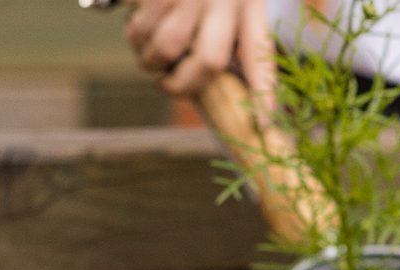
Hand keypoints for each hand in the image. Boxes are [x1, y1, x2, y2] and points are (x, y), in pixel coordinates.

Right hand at [123, 0, 273, 97]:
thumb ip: (232, 27)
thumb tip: (222, 81)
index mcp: (250, 2)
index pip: (261, 54)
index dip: (264, 93)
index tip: (265, 127)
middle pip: (211, 63)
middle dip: (185, 88)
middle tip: (169, 87)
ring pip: (168, 50)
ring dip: (152, 62)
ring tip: (150, 55)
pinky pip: (140, 29)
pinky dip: (134, 37)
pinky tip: (136, 27)